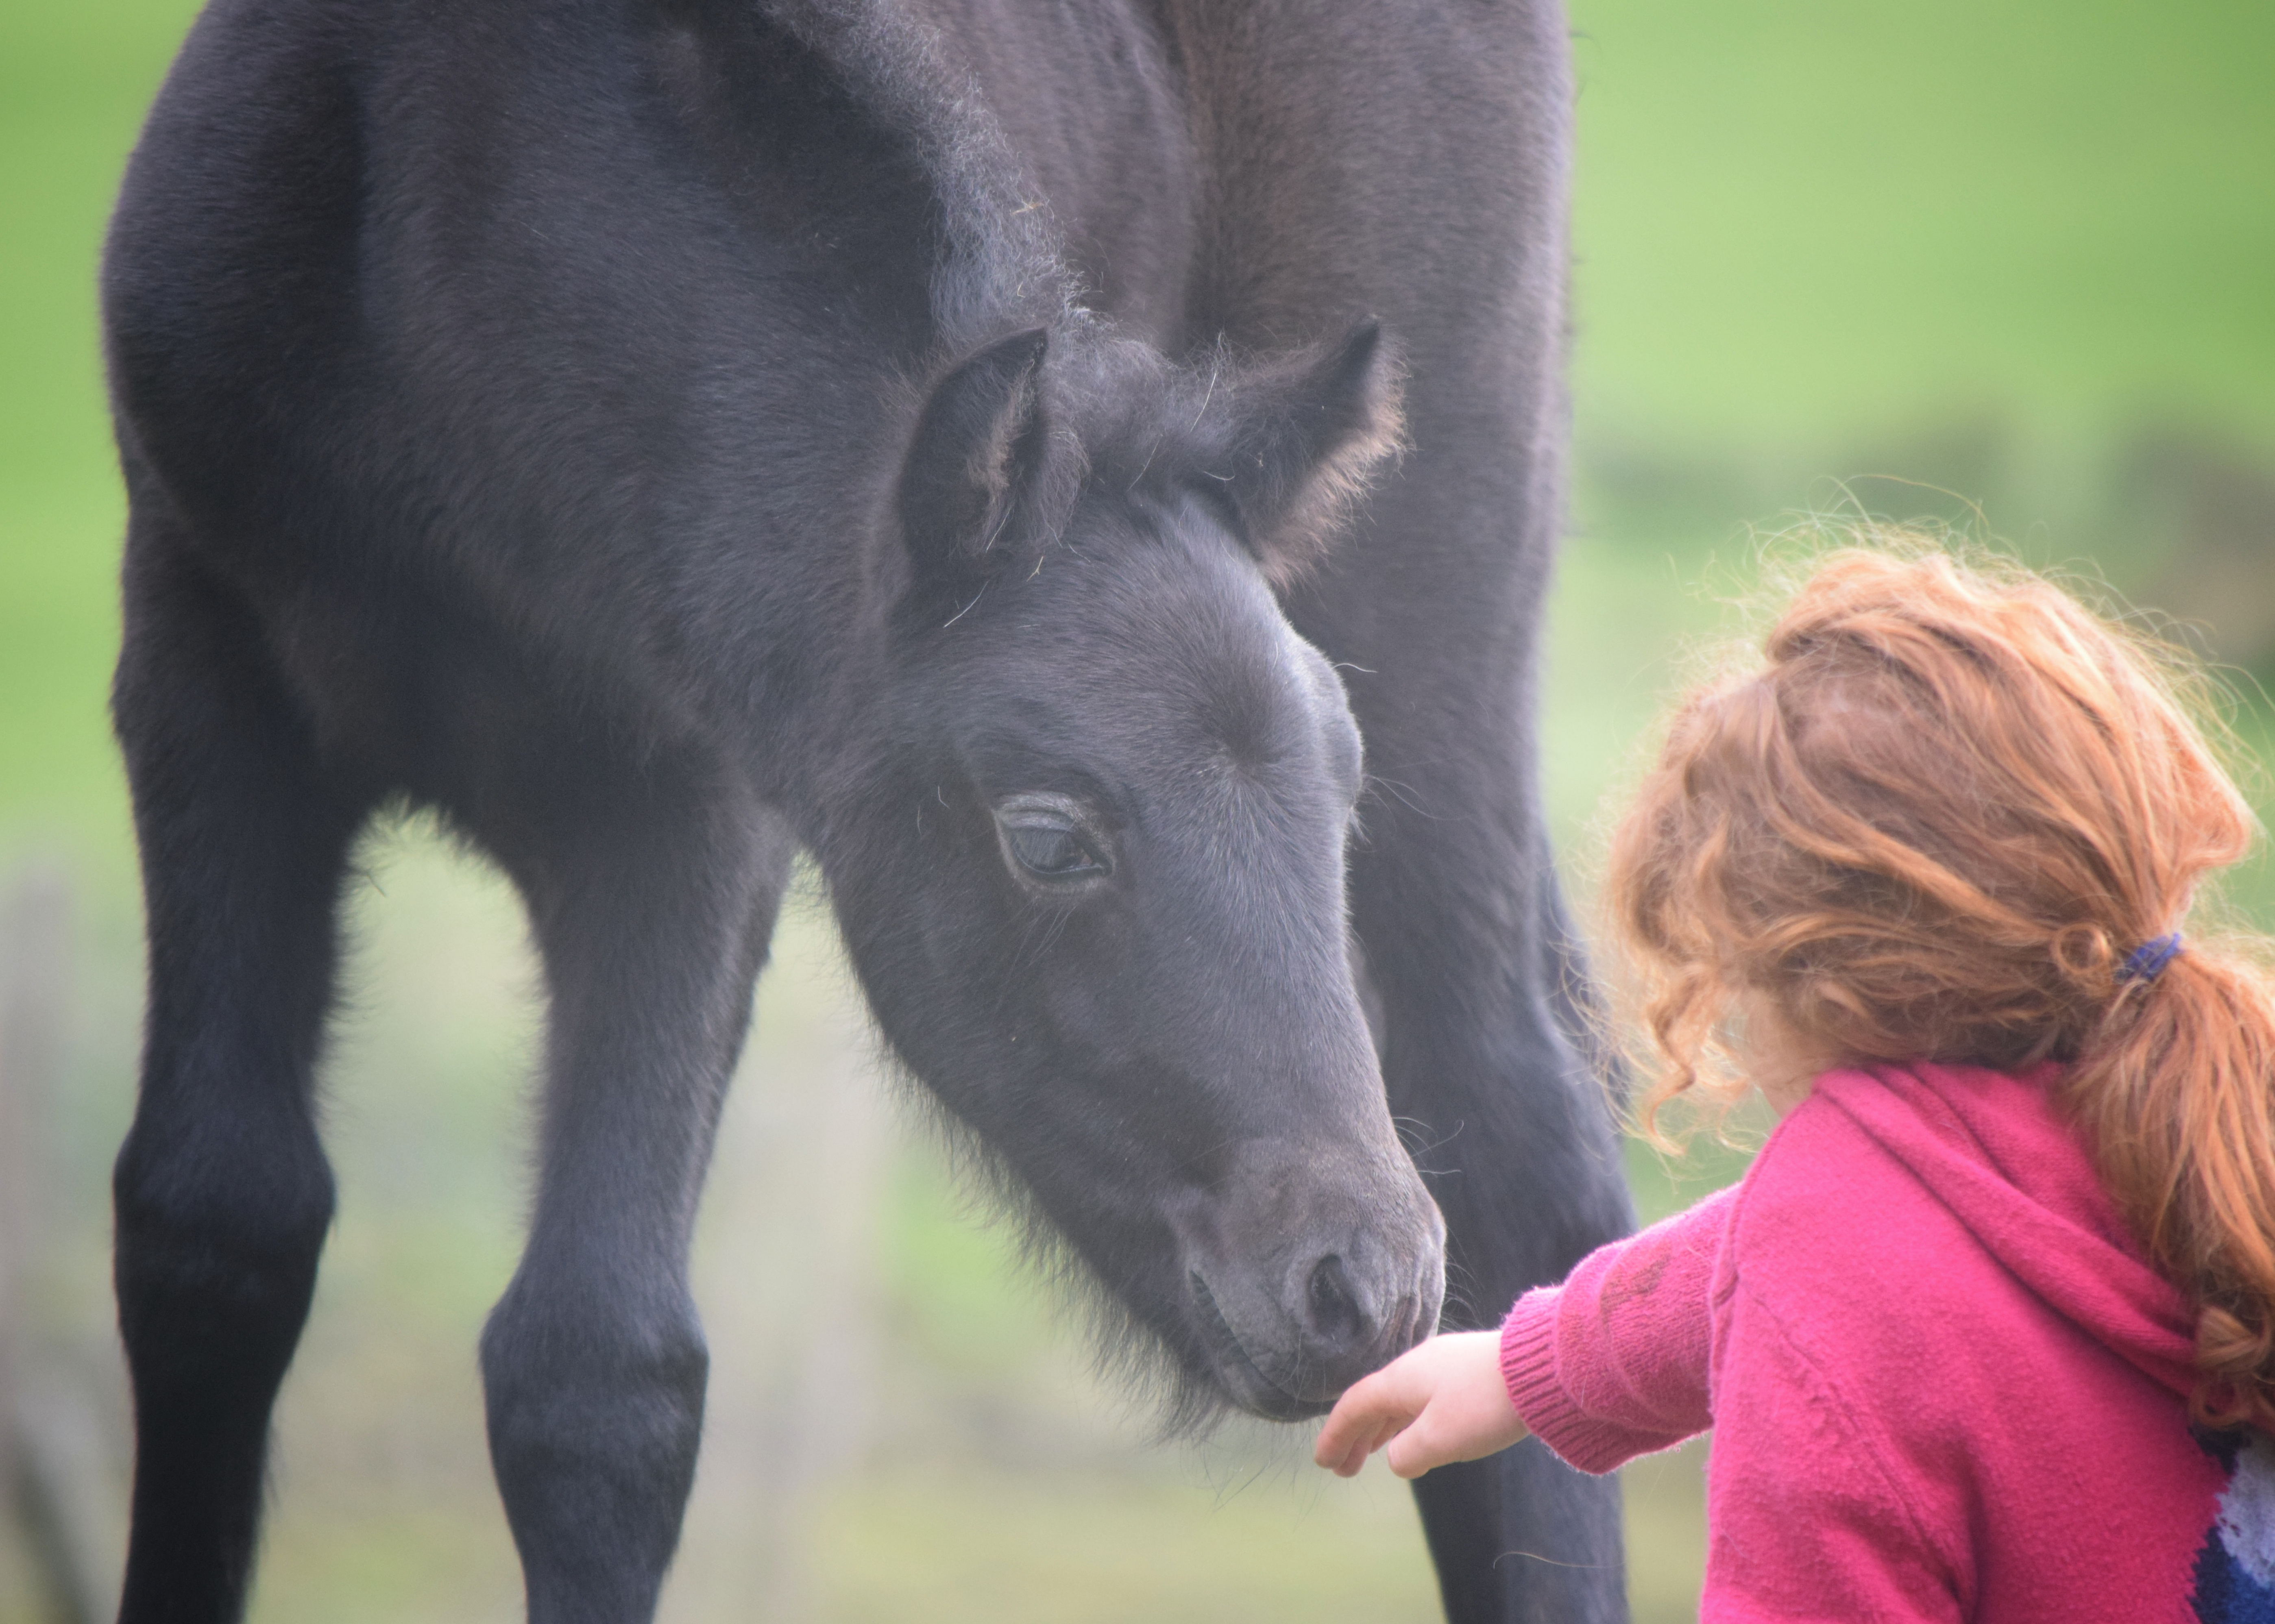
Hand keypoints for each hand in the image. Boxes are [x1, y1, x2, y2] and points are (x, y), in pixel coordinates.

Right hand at [1312, 1330, 1528, 1478]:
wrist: (1540, 1369)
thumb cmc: (1485, 1404)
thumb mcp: (1439, 1439)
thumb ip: (1407, 1454)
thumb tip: (1396, 1459)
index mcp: (1400, 1380)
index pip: (1355, 1406)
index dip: (1335, 1435)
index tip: (1323, 1461)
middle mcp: (1415, 1368)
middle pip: (1374, 1403)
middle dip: (1355, 1437)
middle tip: (1343, 1469)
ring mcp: (1442, 1368)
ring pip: (1400, 1402)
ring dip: (1382, 1430)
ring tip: (1373, 1455)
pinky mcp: (1466, 1373)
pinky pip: (1422, 1400)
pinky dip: (1407, 1422)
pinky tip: (1417, 1438)